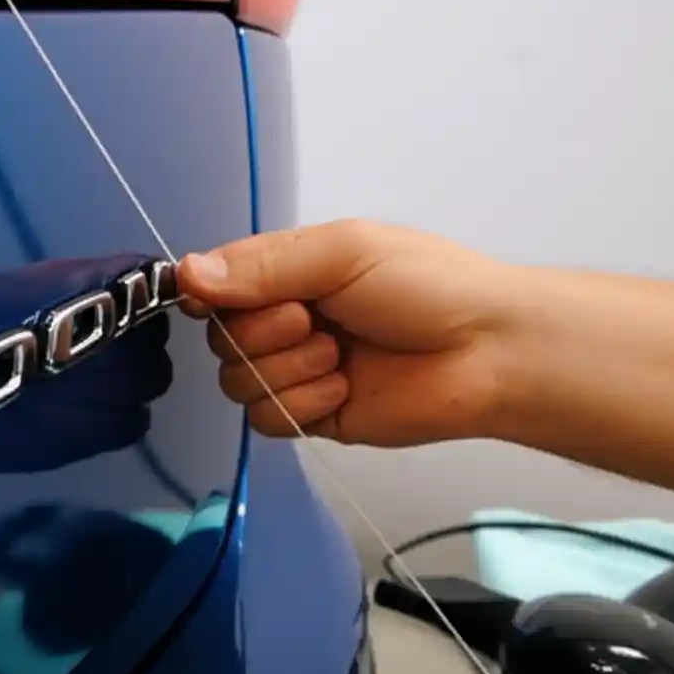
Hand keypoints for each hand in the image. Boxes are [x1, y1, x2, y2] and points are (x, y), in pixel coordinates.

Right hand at [177, 219, 520, 445]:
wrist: (488, 352)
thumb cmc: (427, 285)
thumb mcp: (343, 253)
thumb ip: (264, 265)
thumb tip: (185, 273)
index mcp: (291, 272)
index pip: (216, 284)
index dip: (213, 294)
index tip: (228, 297)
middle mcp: (286, 319)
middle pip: (220, 337)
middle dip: (261, 332)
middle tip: (315, 321)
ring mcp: (299, 371)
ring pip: (238, 381)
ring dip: (286, 368)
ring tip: (338, 356)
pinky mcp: (314, 417)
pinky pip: (266, 420)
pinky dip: (300, 404)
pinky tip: (342, 389)